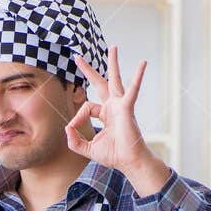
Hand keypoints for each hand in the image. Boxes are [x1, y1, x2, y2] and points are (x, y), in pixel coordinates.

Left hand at [66, 46, 167, 189]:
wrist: (128, 162)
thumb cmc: (113, 155)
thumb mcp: (86, 149)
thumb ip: (74, 140)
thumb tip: (67, 128)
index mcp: (104, 114)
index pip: (86, 107)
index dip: (77, 117)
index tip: (72, 128)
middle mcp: (112, 107)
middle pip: (100, 83)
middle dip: (89, 70)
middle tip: (78, 57)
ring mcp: (120, 106)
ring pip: (115, 80)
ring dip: (113, 64)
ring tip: (113, 48)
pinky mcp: (127, 108)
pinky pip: (132, 90)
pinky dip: (138, 77)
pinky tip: (143, 64)